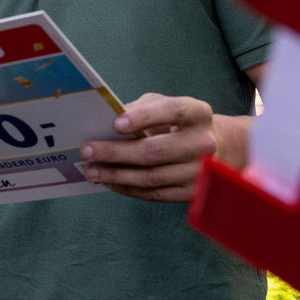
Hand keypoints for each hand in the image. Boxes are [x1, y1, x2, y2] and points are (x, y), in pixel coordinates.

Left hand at [80, 93, 218, 202]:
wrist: (212, 147)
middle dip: (116, 152)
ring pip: (152, 177)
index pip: (172, 112)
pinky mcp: (192, 193)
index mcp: (198, 114)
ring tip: (91, 171)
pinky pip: (155, 194)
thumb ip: (139, 108)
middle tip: (87, 150)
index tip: (115, 124)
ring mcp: (201, 172)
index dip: (144, 117)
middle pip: (156, 151)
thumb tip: (105, 120)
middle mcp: (203, 143)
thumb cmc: (176, 122)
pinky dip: (128, 188)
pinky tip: (108, 182)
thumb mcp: (162, 105)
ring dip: (116, 175)